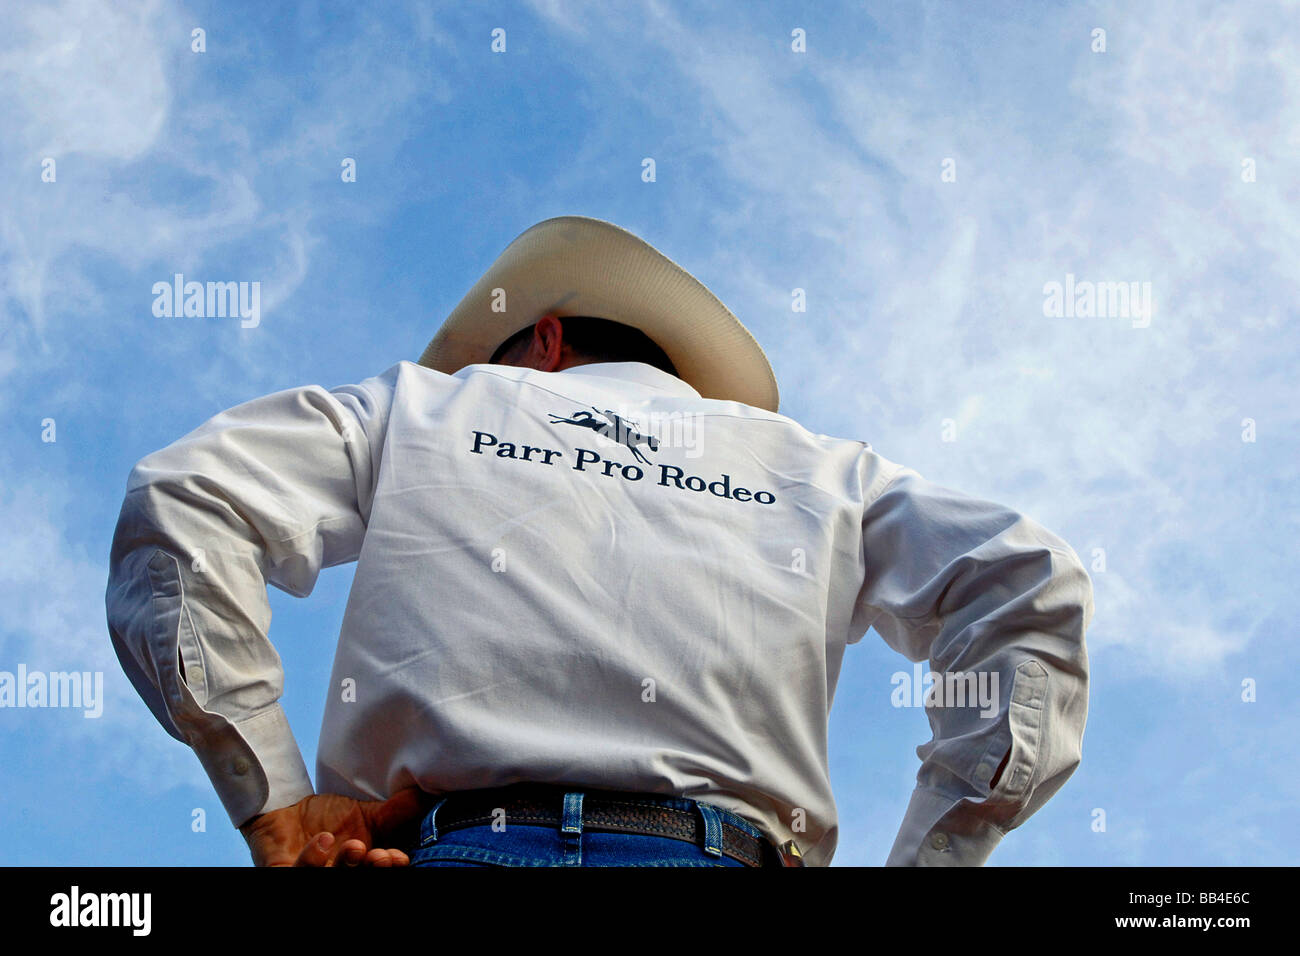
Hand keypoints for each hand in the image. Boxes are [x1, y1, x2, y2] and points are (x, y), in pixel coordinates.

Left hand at [239, 786, 429, 866]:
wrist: (286, 809)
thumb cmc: (328, 818)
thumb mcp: (366, 814)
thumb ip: (396, 811)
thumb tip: (427, 796)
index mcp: (364, 865)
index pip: (383, 871)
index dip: (392, 868)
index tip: (398, 857)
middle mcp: (341, 874)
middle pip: (362, 879)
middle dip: (375, 872)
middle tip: (381, 857)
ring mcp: (314, 876)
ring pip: (333, 880)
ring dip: (347, 866)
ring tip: (354, 846)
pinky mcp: (285, 873)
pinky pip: (299, 873)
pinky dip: (313, 860)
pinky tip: (322, 840)